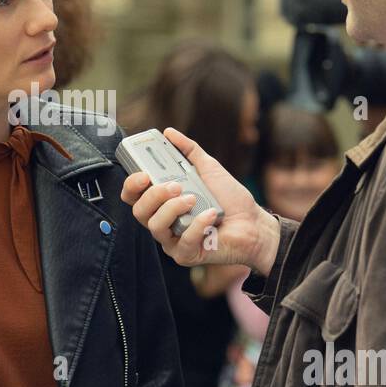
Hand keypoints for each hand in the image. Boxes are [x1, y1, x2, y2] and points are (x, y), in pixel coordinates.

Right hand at [120, 126, 279, 273]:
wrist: (254, 223)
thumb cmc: (230, 199)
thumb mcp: (208, 168)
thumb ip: (189, 150)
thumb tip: (169, 132)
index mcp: (162, 202)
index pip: (133, 196)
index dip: (131, 185)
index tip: (144, 174)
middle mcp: (163, 221)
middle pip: (139, 211)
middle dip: (154, 196)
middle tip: (175, 185)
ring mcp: (172, 240)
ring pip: (155, 226)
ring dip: (173, 209)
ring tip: (194, 199)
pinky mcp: (186, 254)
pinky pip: (182, 242)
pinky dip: (197, 225)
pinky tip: (211, 215)